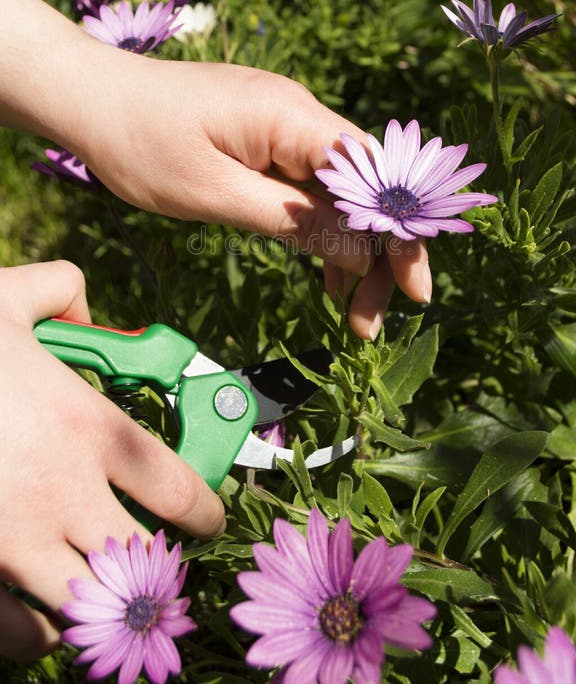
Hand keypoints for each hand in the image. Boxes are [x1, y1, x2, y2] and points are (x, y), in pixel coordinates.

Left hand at [0, 0, 430, 338]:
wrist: (90, 98)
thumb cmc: (139, 145)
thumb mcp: (215, 195)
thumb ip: (293, 222)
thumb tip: (363, 250)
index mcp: (293, 118)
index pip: (374, 178)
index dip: (401, 235)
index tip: (413, 291)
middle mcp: (301, 114)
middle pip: (365, 188)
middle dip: (378, 254)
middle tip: (369, 321)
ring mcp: (284, 124)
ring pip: (340, 191)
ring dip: (351, 248)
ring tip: (350, 311)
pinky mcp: (266, 137)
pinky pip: (310, 185)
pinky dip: (322, 229)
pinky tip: (327, 273)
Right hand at [0, 261, 224, 659]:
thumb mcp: (9, 296)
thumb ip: (63, 291)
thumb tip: (85, 313)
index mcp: (83, 426)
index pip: (179, 489)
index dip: (206, 513)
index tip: (208, 520)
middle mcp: (58, 492)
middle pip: (142, 561)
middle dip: (156, 564)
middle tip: (151, 555)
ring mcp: (11, 541)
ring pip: (85, 607)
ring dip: (100, 600)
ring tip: (96, 582)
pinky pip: (18, 632)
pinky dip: (37, 629)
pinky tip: (37, 605)